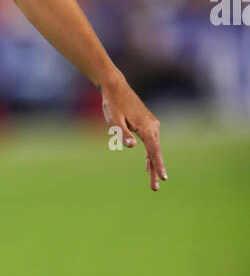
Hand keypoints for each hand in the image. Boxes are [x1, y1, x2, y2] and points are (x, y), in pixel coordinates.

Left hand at [101, 73, 166, 191]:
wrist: (115, 87)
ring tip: (153, 181)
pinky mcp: (148, 123)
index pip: (154, 151)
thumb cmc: (113, 103)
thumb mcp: (114, 120)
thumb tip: (131, 146)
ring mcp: (152, 124)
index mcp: (146, 127)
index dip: (158, 165)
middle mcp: (153, 126)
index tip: (163, 178)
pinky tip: (148, 165)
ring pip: (154, 148)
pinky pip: (151, 143)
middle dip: (155, 170)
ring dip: (153, 164)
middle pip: (155, 152)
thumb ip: (122, 134)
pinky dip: (150, 154)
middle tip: (155, 188)